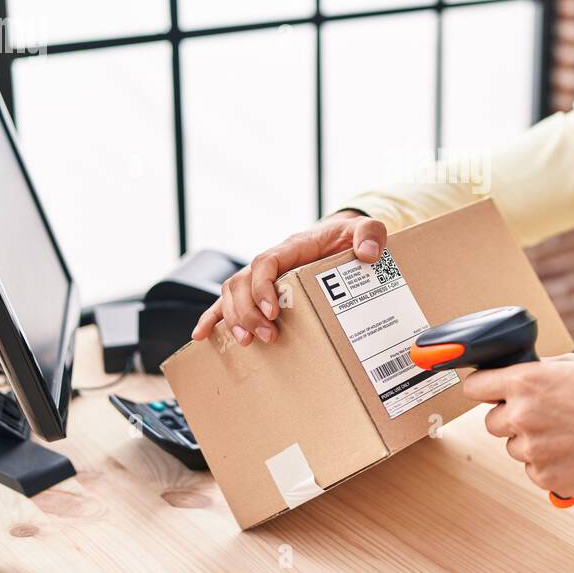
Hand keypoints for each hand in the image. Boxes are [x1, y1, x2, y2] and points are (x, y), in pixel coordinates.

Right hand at [190, 209, 386, 345]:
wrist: (341, 240)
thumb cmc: (350, 238)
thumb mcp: (367, 230)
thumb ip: (370, 234)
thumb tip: (367, 253)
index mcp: (293, 247)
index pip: (265, 262)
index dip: (262, 287)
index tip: (273, 311)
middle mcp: (272, 262)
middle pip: (242, 282)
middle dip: (248, 312)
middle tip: (268, 336)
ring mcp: (262, 278)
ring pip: (231, 294)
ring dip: (233, 319)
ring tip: (248, 342)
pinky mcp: (260, 292)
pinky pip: (228, 302)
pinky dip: (213, 318)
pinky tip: (203, 336)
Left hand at [463, 353, 573, 498]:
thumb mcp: (573, 366)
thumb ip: (537, 371)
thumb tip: (514, 374)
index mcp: (525, 382)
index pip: (474, 386)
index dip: (483, 388)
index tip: (488, 392)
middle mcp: (522, 415)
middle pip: (491, 422)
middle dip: (511, 419)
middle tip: (543, 416)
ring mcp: (532, 449)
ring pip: (513, 447)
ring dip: (531, 443)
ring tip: (566, 434)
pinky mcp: (544, 477)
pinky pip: (532, 470)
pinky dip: (548, 464)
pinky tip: (572, 452)